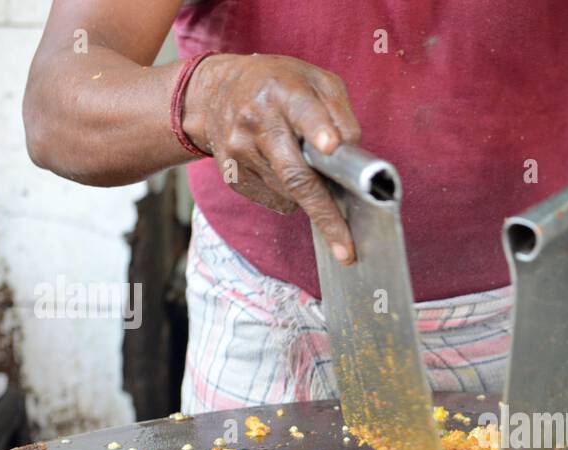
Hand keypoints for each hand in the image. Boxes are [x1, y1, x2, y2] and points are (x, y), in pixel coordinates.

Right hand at [182, 53, 360, 262]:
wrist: (214, 93)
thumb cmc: (279, 86)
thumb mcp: (314, 80)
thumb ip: (339, 112)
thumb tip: (353, 154)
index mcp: (284, 91)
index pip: (304, 112)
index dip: (319, 131)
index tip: (331, 147)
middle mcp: (257, 120)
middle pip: (297, 175)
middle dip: (325, 214)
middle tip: (347, 251)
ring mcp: (240, 150)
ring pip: (289, 193)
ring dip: (311, 196)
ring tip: (314, 173)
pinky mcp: (232, 174)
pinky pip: (274, 200)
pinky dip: (290, 195)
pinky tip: (284, 170)